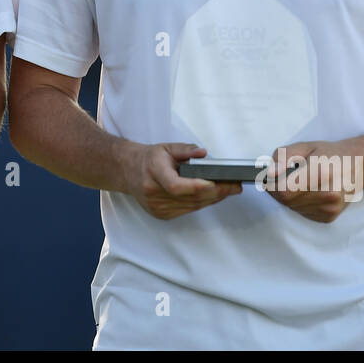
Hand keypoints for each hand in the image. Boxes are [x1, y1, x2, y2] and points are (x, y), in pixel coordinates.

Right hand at [124, 143, 241, 219]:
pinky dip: (202, 203)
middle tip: (234, 186)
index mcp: (153, 172)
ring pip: (192, 206)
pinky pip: (188, 210)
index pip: (176, 186)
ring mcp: (156, 206)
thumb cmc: (149, 159)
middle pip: (190, 198)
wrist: (129, 171)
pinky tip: (213, 196)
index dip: (198, 186)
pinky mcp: (161, 214)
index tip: (217, 183)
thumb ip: (186, 149)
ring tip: (229, 189)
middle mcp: (153, 192)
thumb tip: (203, 154)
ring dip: (213, 199)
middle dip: (216, 192)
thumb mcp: (166, 147)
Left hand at [262, 141, 359, 222]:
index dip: (272, 185)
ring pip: (293, 208)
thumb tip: (270, 172)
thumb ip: (284, 156)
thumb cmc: (330, 155)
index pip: (284, 190)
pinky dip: (300, 204)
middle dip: (279, 190)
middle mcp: (328, 194)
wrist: (357, 167)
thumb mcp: (305, 146)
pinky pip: (303, 213)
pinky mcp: (329, 217)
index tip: (270, 178)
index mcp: (321, 173)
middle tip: (285, 178)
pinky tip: (311, 192)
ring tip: (302, 183)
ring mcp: (330, 208)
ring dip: (290, 197)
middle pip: (287, 201)